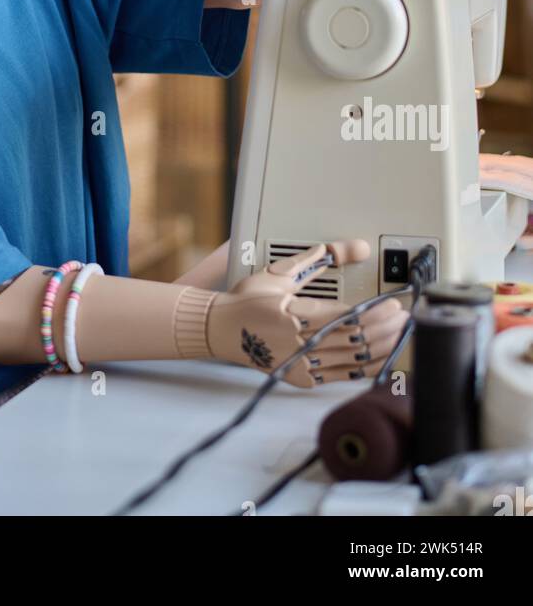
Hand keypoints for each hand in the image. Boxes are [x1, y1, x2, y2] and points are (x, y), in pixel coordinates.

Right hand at [207, 242, 406, 386]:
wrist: (222, 331)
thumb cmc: (247, 300)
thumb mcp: (281, 272)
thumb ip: (319, 259)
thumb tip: (354, 246)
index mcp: (292, 315)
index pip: (345, 317)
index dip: (374, 313)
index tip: (392, 305)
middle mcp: (297, 344)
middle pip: (354, 339)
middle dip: (385, 329)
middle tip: (403, 317)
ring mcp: (301, 365)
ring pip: (352, 360)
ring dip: (381, 347)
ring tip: (399, 335)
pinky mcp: (303, 378)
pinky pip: (343, 376)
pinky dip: (366, 367)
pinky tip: (381, 357)